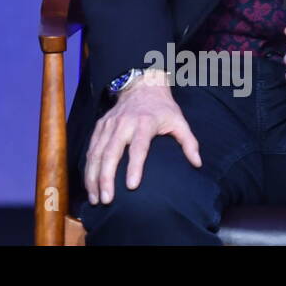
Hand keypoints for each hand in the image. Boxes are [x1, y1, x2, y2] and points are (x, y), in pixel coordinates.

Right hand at [83, 72, 200, 204]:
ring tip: (95, 198)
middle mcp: (123, 124)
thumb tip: (197, 164)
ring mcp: (109, 125)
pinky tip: (89, 183)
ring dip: (93, 176)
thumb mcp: (179, 121)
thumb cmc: (162, 108)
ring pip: (96, 153)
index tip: (131, 187)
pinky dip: (88, 167)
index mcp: (144, 123)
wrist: (141, 85)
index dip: (135, 167)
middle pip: (111, 153)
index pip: (138, 147)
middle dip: (106, 178)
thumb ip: (189, 142)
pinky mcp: (100, 126)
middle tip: (107, 199)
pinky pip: (91, 148)